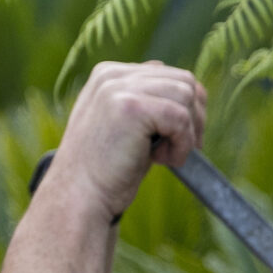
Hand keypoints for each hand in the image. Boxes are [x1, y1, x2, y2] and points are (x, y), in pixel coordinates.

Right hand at [48, 61, 206, 222]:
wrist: (78, 198)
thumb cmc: (104, 171)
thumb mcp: (124, 127)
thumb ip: (147, 101)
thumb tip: (189, 89)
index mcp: (108, 75)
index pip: (168, 74)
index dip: (186, 107)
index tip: (180, 137)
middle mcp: (112, 76)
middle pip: (183, 80)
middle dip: (194, 118)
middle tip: (180, 149)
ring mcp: (118, 88)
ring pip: (186, 96)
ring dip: (187, 132)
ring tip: (166, 156)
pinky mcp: (131, 107)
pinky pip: (181, 117)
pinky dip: (183, 144)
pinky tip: (163, 161)